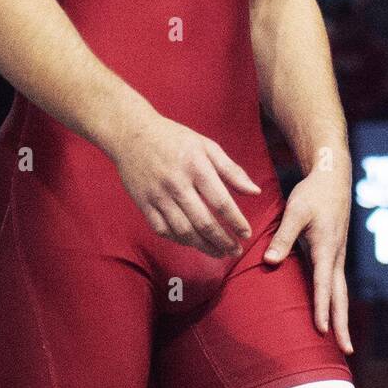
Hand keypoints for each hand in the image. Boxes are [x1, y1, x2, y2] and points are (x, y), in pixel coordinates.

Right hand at [109, 106, 260, 259]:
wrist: (132, 134)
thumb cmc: (174, 139)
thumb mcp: (207, 146)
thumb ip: (232, 170)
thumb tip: (255, 192)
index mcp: (196, 166)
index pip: (220, 201)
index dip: (236, 221)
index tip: (247, 234)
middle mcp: (176, 183)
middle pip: (203, 222)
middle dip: (223, 241)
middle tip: (236, 251)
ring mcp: (158, 196)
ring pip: (183, 231)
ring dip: (204, 246)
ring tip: (219, 252)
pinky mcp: (143, 204)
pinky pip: (163, 230)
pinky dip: (179, 240)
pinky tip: (193, 243)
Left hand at [263, 160, 353, 354]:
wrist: (333, 178)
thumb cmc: (313, 193)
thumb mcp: (295, 210)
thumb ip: (283, 237)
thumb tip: (270, 262)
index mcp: (326, 247)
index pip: (323, 284)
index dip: (321, 307)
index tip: (320, 330)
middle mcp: (335, 256)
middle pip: (340, 296)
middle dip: (341, 323)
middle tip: (346, 350)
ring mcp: (337, 255)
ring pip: (340, 291)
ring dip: (341, 316)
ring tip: (342, 342)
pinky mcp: (334, 253)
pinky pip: (335, 283)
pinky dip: (335, 302)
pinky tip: (331, 313)